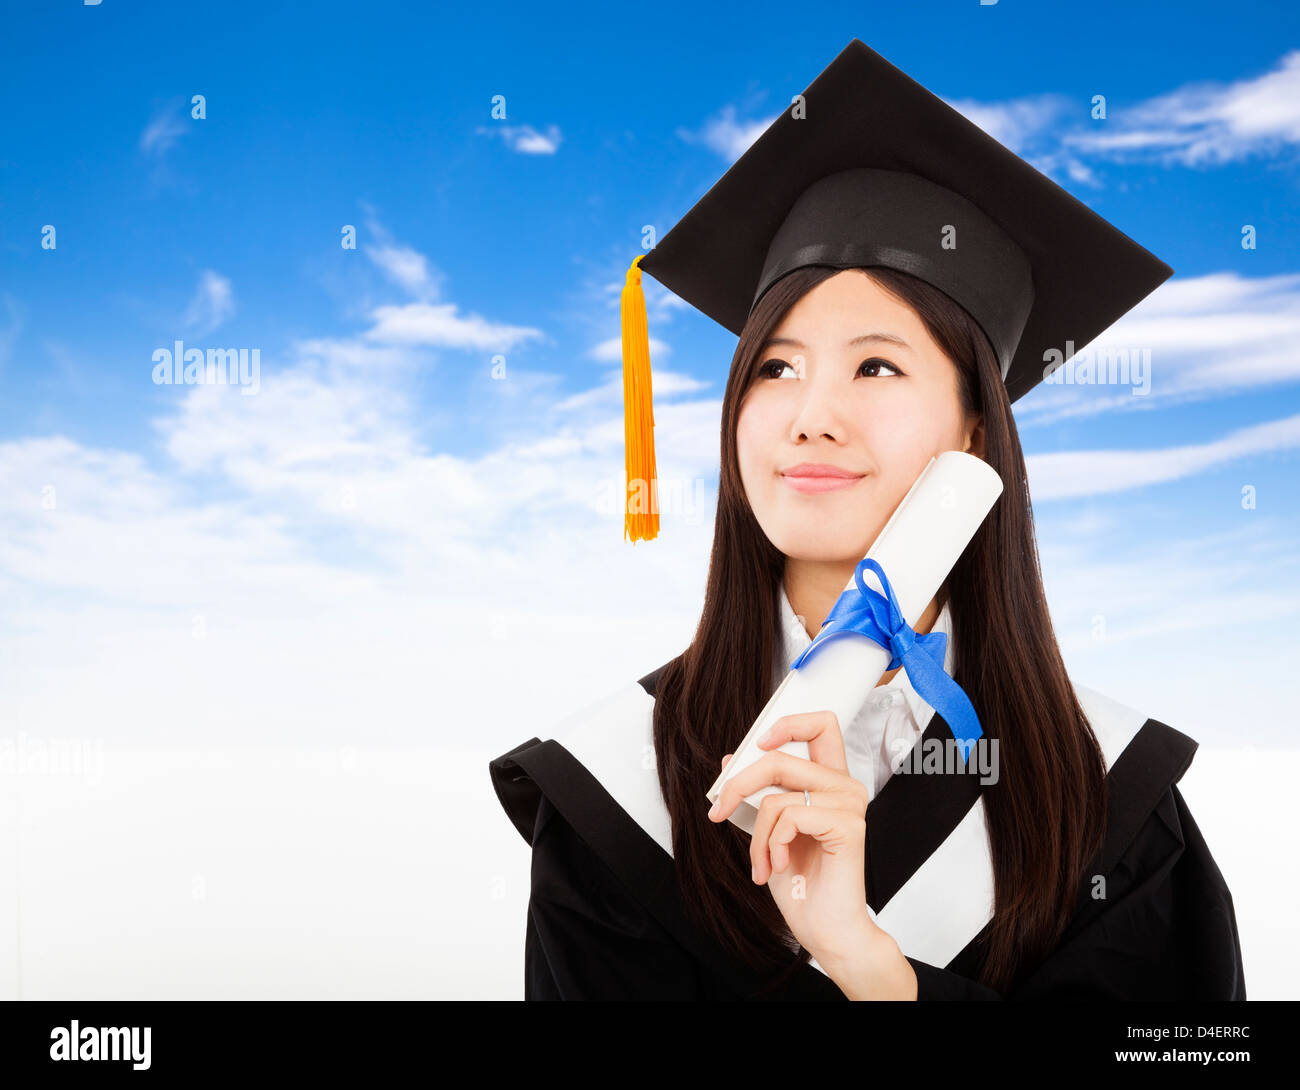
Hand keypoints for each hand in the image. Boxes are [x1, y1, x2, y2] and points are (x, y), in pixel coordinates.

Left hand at [709, 710, 885, 967]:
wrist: (826, 929)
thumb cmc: (801, 882)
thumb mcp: (768, 830)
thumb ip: (757, 792)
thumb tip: (729, 760)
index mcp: (830, 781)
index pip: (821, 724)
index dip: (788, 723)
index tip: (757, 743)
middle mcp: (845, 786)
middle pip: (780, 756)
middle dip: (739, 784)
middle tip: (719, 810)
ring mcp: (850, 804)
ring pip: (776, 795)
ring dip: (757, 835)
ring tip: (762, 863)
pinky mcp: (848, 826)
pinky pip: (788, 817)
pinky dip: (771, 845)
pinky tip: (778, 866)